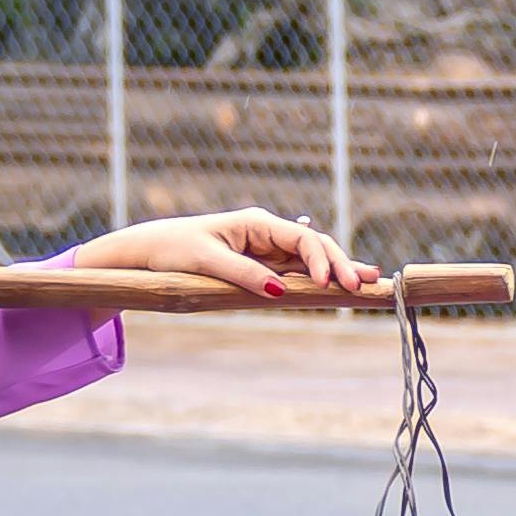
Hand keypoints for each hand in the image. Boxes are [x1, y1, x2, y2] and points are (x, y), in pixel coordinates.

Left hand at [64, 208, 361, 303]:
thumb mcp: (206, 262)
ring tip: (368, 282)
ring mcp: (266, 252)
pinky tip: (342, 285)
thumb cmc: (172, 251)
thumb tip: (281, 292)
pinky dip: (319, 280)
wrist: (146, 254)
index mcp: (256, 223)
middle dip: (339, 265)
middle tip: (363, 286)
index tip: (329, 285)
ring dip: (337, 271)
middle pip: (314, 248)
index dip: (321, 260)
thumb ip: (244, 275)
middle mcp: (267, 235)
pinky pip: (296, 274)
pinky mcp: (261, 268)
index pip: (302, 239)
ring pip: (310, 261)